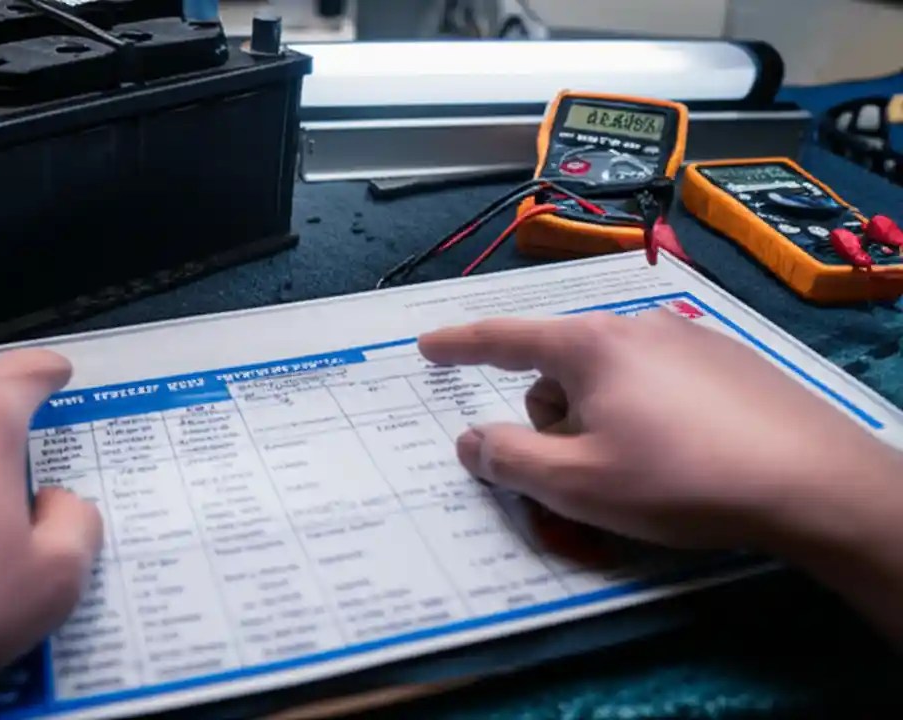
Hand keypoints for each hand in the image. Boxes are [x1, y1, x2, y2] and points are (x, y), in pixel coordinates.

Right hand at [418, 310, 900, 551]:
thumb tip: (469, 441)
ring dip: (599, 418)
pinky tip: (683, 453)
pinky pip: (656, 381)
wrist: (812, 482)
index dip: (458, 345)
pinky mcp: (727, 361)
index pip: (505, 338)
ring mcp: (687, 338)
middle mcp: (634, 327)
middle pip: (560, 369)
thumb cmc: (680, 480)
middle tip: (581, 471)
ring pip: (610, 377)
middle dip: (551, 417)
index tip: (426, 345)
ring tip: (639, 470)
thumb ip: (509, 461)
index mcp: (590, 347)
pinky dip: (646, 412)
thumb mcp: (578, 485)